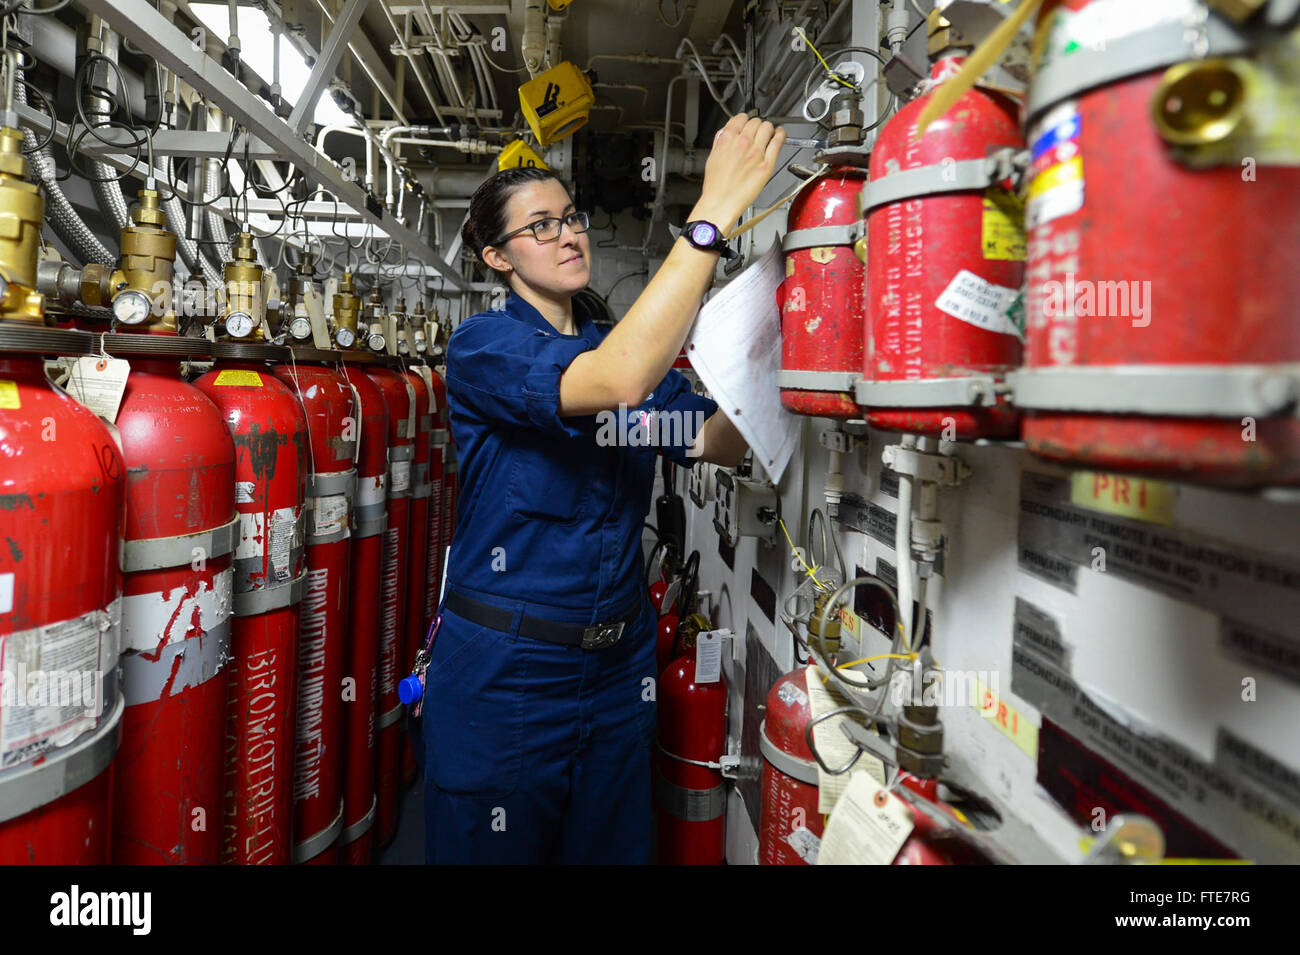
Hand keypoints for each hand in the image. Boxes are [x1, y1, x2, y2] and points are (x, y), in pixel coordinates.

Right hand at [693, 112, 785, 226]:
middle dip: (756, 125)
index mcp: (727, 139)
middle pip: (756, 121)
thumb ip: (720, 141)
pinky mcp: (767, 164)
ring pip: (767, 127)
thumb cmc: (716, 185)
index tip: (746, 123)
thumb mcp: (712, 157)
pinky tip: (780, 135)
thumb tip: (727, 132)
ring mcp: (756, 152)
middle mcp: (742, 142)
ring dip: (768, 128)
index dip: (744, 120)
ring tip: (769, 133)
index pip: (741, 117)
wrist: (721, 203)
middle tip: (757, 131)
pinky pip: (778, 141)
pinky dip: (781, 134)